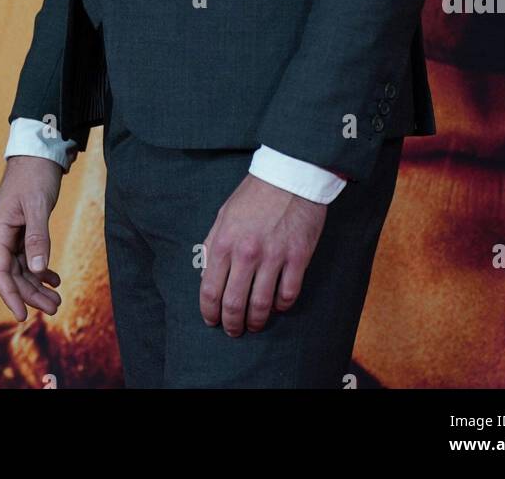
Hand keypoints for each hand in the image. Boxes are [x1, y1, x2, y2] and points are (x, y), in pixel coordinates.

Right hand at [0, 155, 64, 321]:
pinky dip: (41, 268)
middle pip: (13, 274)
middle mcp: (1, 234)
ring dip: (38, 284)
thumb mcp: (37, 205)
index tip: (22, 316)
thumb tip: (37, 270)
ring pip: (23, 267)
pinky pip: (29, 256)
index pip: (0, 271)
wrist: (39, 151)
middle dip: (31, 293)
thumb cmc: (35, 174)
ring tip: (57, 299)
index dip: (10, 295)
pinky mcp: (24, 228)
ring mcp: (12, 232)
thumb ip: (37, 237)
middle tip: (54, 308)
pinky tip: (54, 278)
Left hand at [199, 173, 326, 335]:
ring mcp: (274, 256)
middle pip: (234, 304)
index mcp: (224, 241)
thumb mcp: (224, 214)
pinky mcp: (298, 257)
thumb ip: (213, 244)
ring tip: (254, 324)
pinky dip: (281, 306)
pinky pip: (288, 295)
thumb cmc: (255, 195)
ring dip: (256, 321)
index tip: (211, 320)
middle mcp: (247, 252)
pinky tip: (277, 304)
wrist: (290, 174)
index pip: (210, 290)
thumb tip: (206, 275)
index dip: (209, 312)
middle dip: (231, 324)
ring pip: (261, 306)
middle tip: (233, 330)